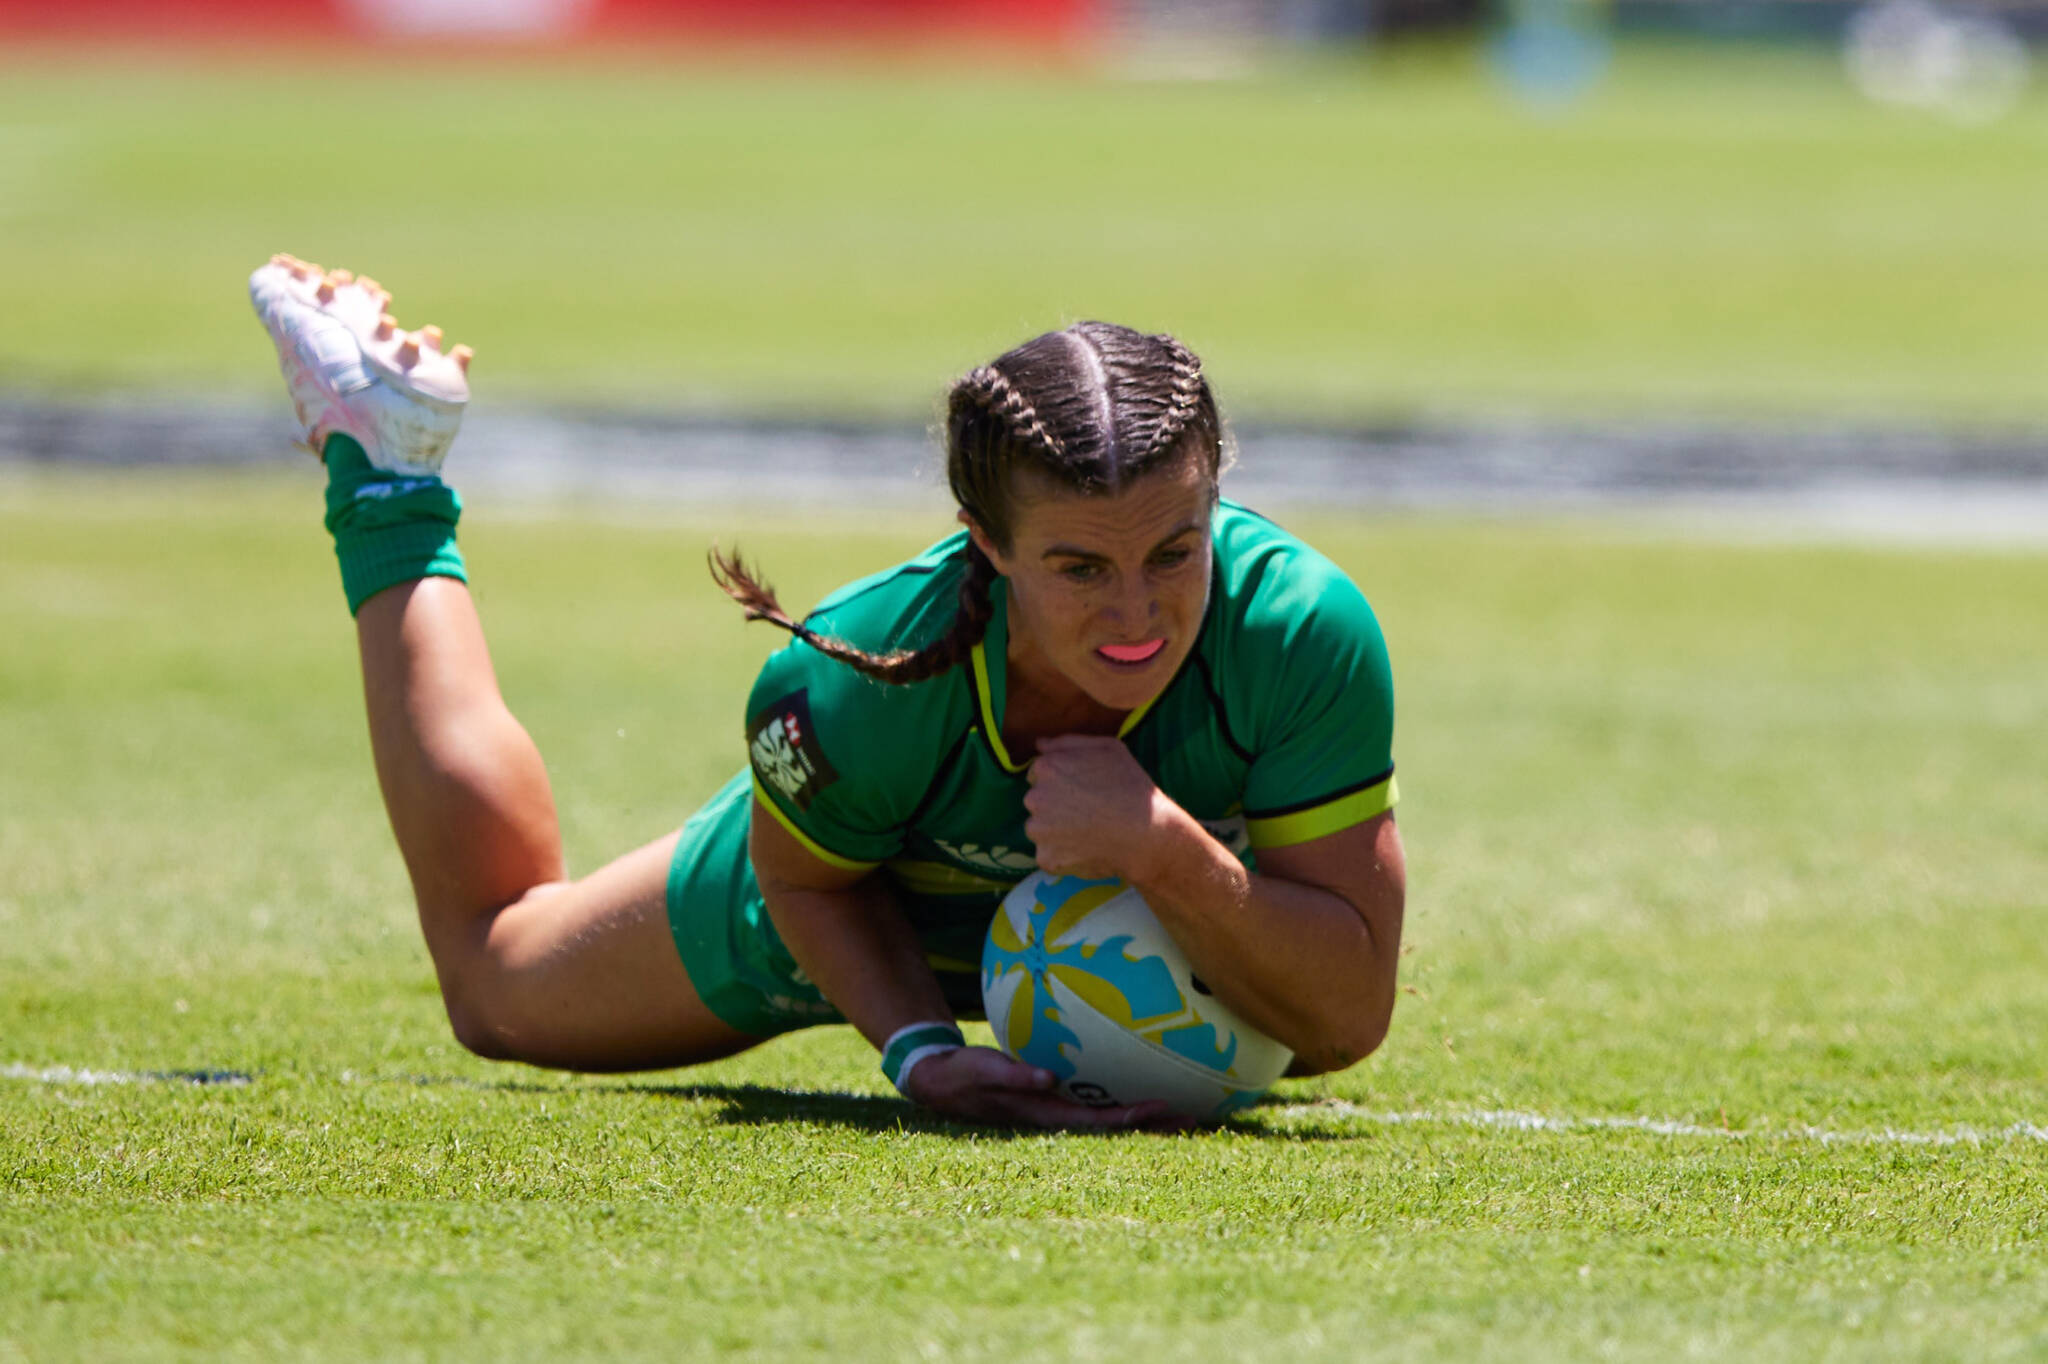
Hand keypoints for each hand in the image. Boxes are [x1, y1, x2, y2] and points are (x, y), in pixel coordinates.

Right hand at [901, 1045, 1184, 1130]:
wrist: (944, 1081)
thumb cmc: (964, 1075)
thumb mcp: (983, 1071)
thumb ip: (1012, 1075)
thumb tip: (1047, 1077)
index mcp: (1047, 1113)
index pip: (1098, 1120)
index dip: (1130, 1117)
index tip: (1162, 1107)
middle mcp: (1060, 1114)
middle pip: (1115, 1121)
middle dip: (1153, 1121)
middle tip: (1195, 1116)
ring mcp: (1058, 1106)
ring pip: (1109, 1112)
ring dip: (1144, 1112)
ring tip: (1184, 1106)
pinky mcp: (1054, 1093)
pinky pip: (1095, 1094)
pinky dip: (1120, 1090)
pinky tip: (1140, 1075)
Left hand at [1023, 734, 1169, 879]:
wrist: (1146, 833)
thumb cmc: (1131, 786)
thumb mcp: (1108, 748)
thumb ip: (1068, 742)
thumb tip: (1039, 744)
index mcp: (1047, 767)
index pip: (1038, 774)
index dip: (1062, 782)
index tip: (1082, 791)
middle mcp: (1034, 798)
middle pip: (1037, 801)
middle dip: (1055, 805)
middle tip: (1087, 812)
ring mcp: (1038, 830)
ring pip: (1040, 829)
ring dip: (1055, 831)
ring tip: (1087, 832)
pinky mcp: (1046, 858)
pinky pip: (1049, 855)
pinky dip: (1063, 855)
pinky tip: (1086, 849)